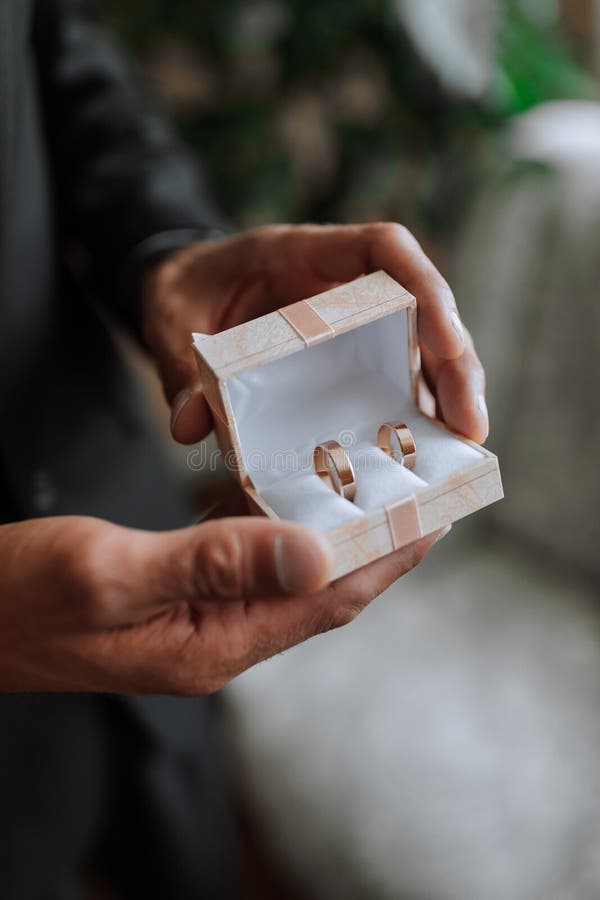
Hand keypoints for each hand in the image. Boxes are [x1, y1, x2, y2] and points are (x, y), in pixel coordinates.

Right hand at [0, 515, 445, 694]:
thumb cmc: (19, 597)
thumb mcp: (110, 571)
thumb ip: (211, 563)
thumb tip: (312, 552)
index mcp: (211, 644)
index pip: (327, 601)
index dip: (388, 558)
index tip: (436, 515)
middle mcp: (216, 642)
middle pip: (321, 593)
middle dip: (378, 546)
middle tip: (422, 493)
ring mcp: (197, 625)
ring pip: (289, 578)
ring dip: (334, 535)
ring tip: (374, 486)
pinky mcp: (177, 603)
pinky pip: (248, 566)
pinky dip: (280, 530)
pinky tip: (288, 495)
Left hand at [143, 223, 487, 444]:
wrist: (178, 292)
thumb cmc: (182, 291)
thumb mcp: (172, 320)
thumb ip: (182, 366)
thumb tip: (192, 425)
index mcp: (303, 252)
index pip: (384, 250)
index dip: (425, 288)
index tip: (448, 340)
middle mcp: (340, 284)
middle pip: (421, 308)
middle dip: (455, 362)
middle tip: (471, 423)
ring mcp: (350, 322)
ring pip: (418, 349)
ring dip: (446, 394)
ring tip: (464, 445)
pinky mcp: (347, 357)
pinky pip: (392, 379)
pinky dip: (413, 413)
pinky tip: (426, 451)